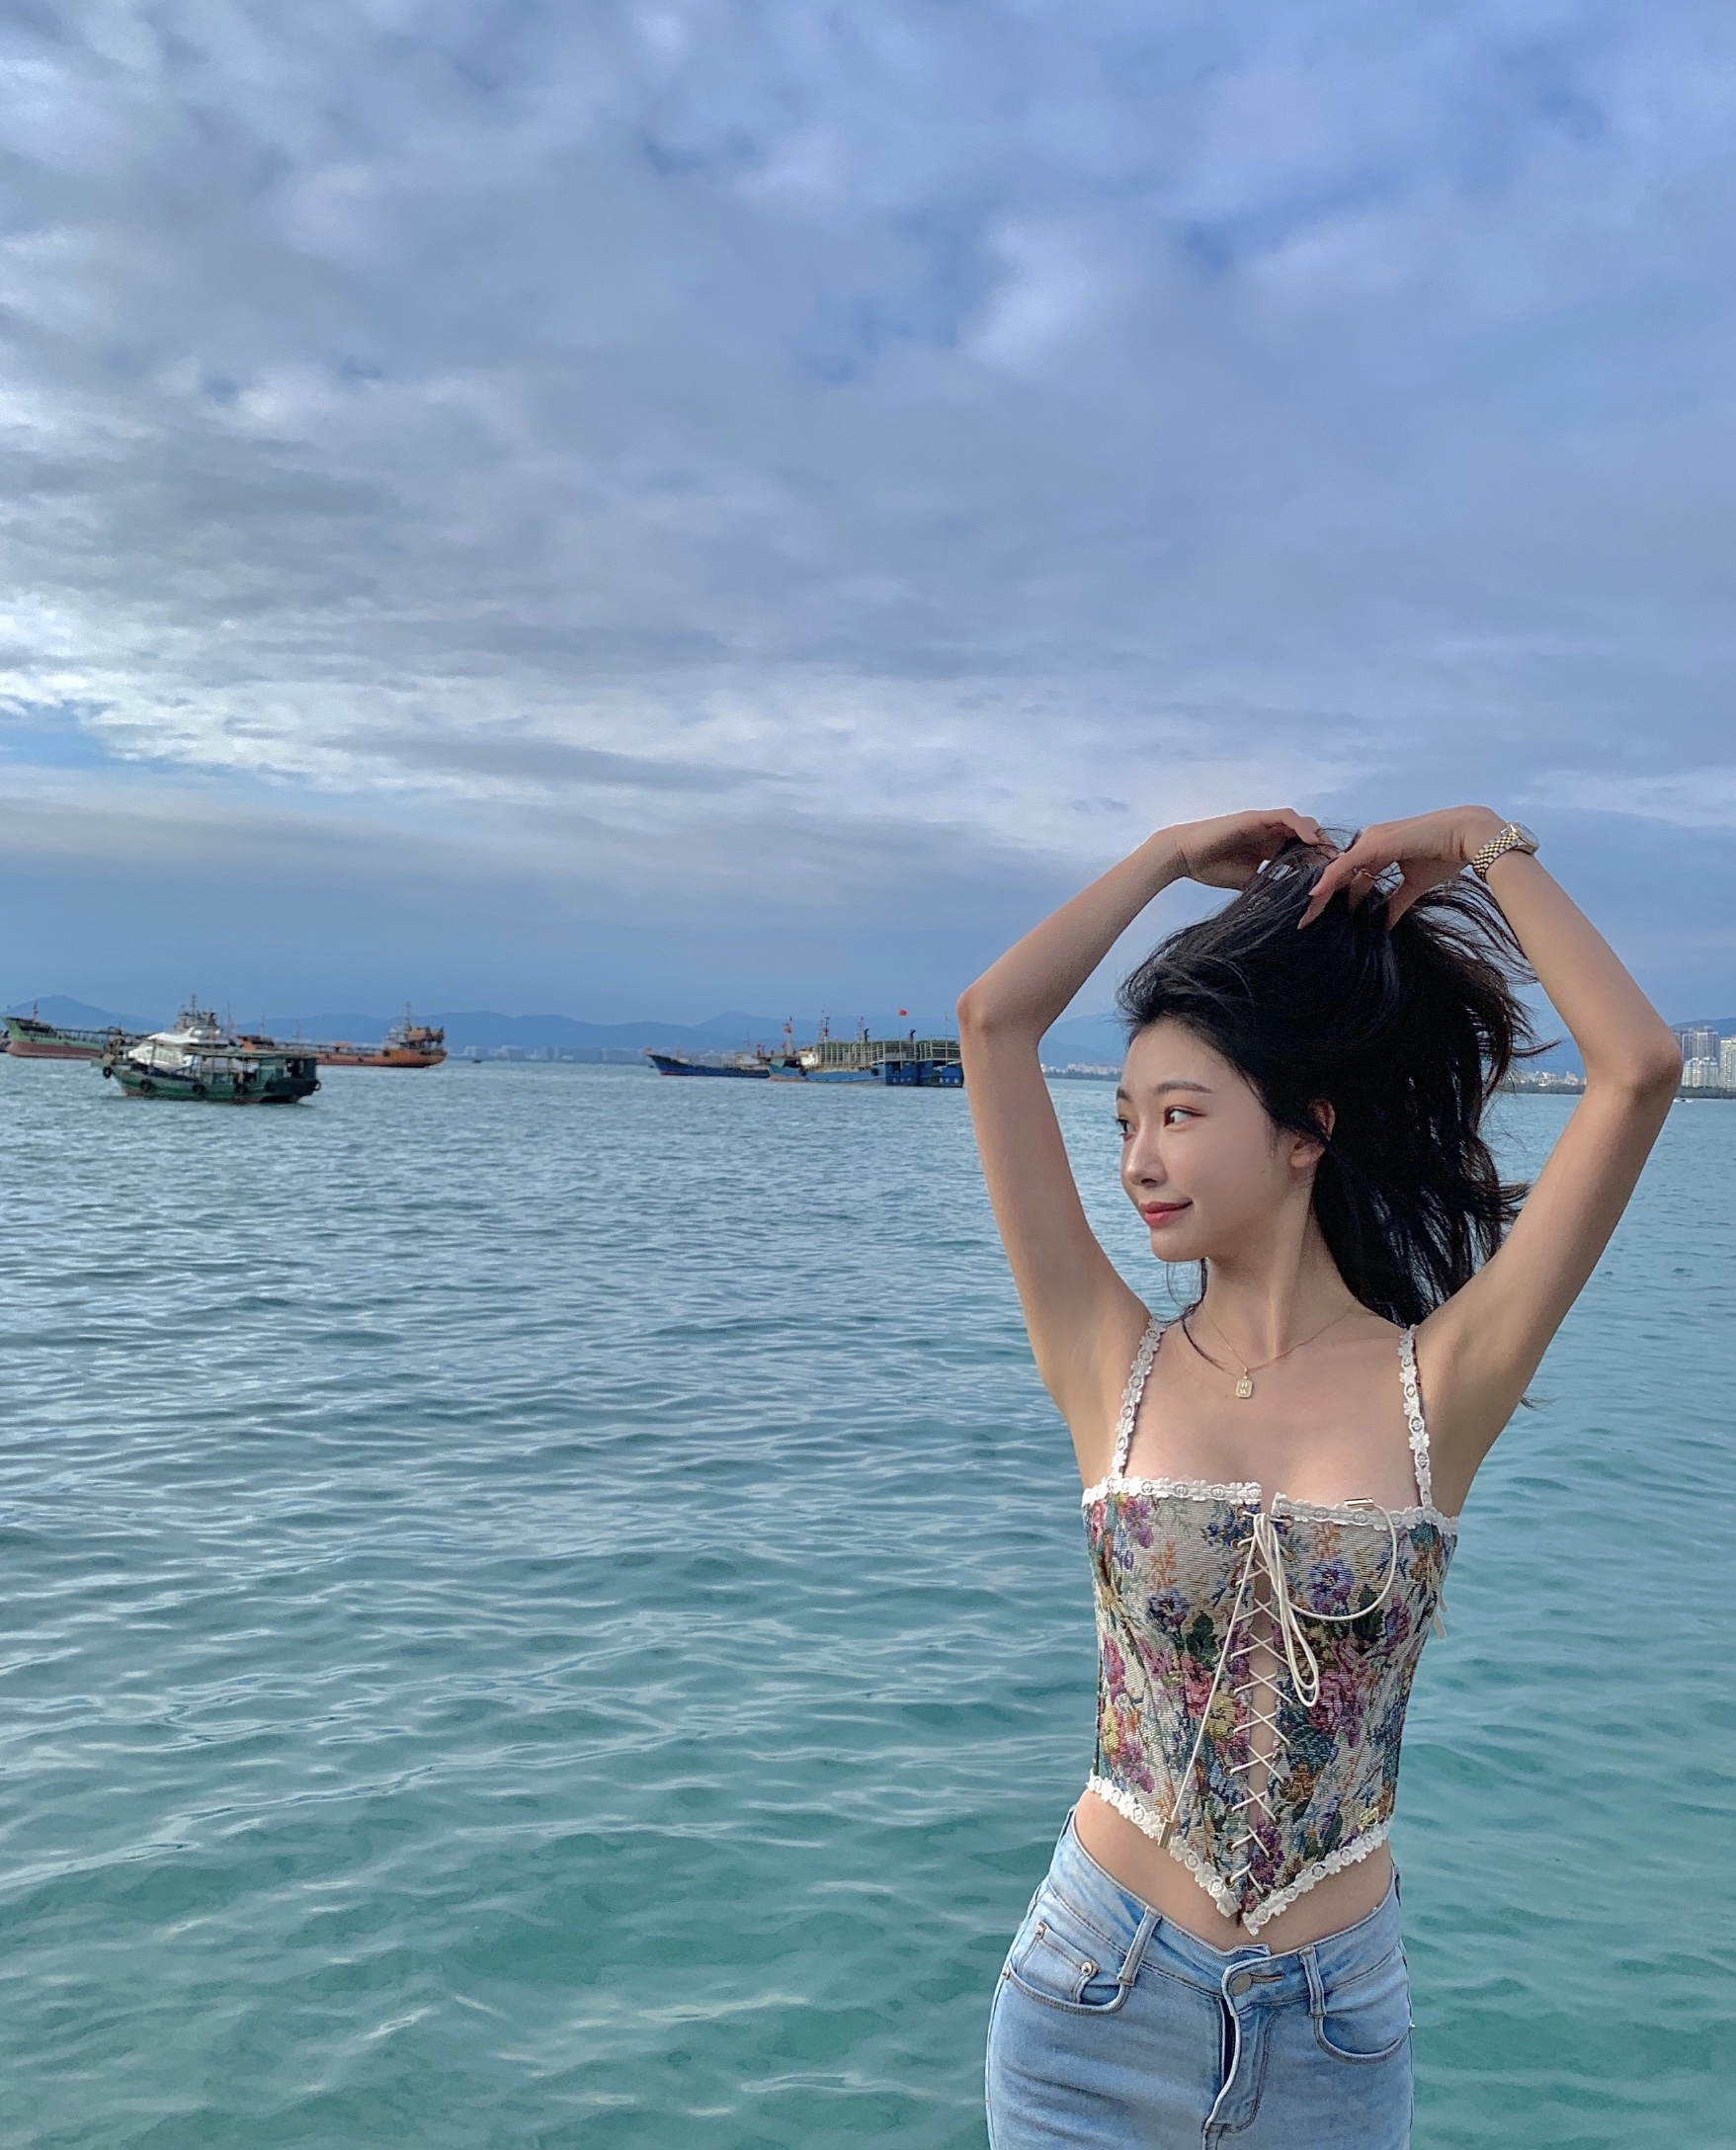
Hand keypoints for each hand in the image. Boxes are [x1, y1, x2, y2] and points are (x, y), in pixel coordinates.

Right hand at [1170, 808, 1333, 890]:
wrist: (1184, 856)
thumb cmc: (1211, 868)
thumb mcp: (1248, 883)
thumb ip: (1268, 887)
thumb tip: (1289, 906)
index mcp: (1271, 848)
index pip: (1304, 851)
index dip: (1320, 863)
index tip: (1333, 879)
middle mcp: (1272, 833)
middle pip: (1310, 836)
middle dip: (1326, 851)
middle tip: (1340, 868)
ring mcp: (1265, 823)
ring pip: (1303, 823)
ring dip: (1320, 838)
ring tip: (1331, 856)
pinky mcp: (1257, 817)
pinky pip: (1287, 817)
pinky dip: (1302, 828)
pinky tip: (1313, 843)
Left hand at [1299, 806, 1507, 926]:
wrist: (1468, 836)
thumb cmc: (1446, 855)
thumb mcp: (1414, 885)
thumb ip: (1396, 902)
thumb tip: (1386, 924)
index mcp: (1379, 849)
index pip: (1351, 875)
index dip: (1337, 895)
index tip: (1323, 917)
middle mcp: (1371, 842)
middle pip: (1340, 872)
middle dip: (1323, 897)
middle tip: (1306, 920)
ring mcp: (1373, 840)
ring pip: (1338, 868)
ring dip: (1322, 893)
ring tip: (1306, 915)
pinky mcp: (1377, 843)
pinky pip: (1347, 863)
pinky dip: (1331, 879)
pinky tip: (1316, 894)